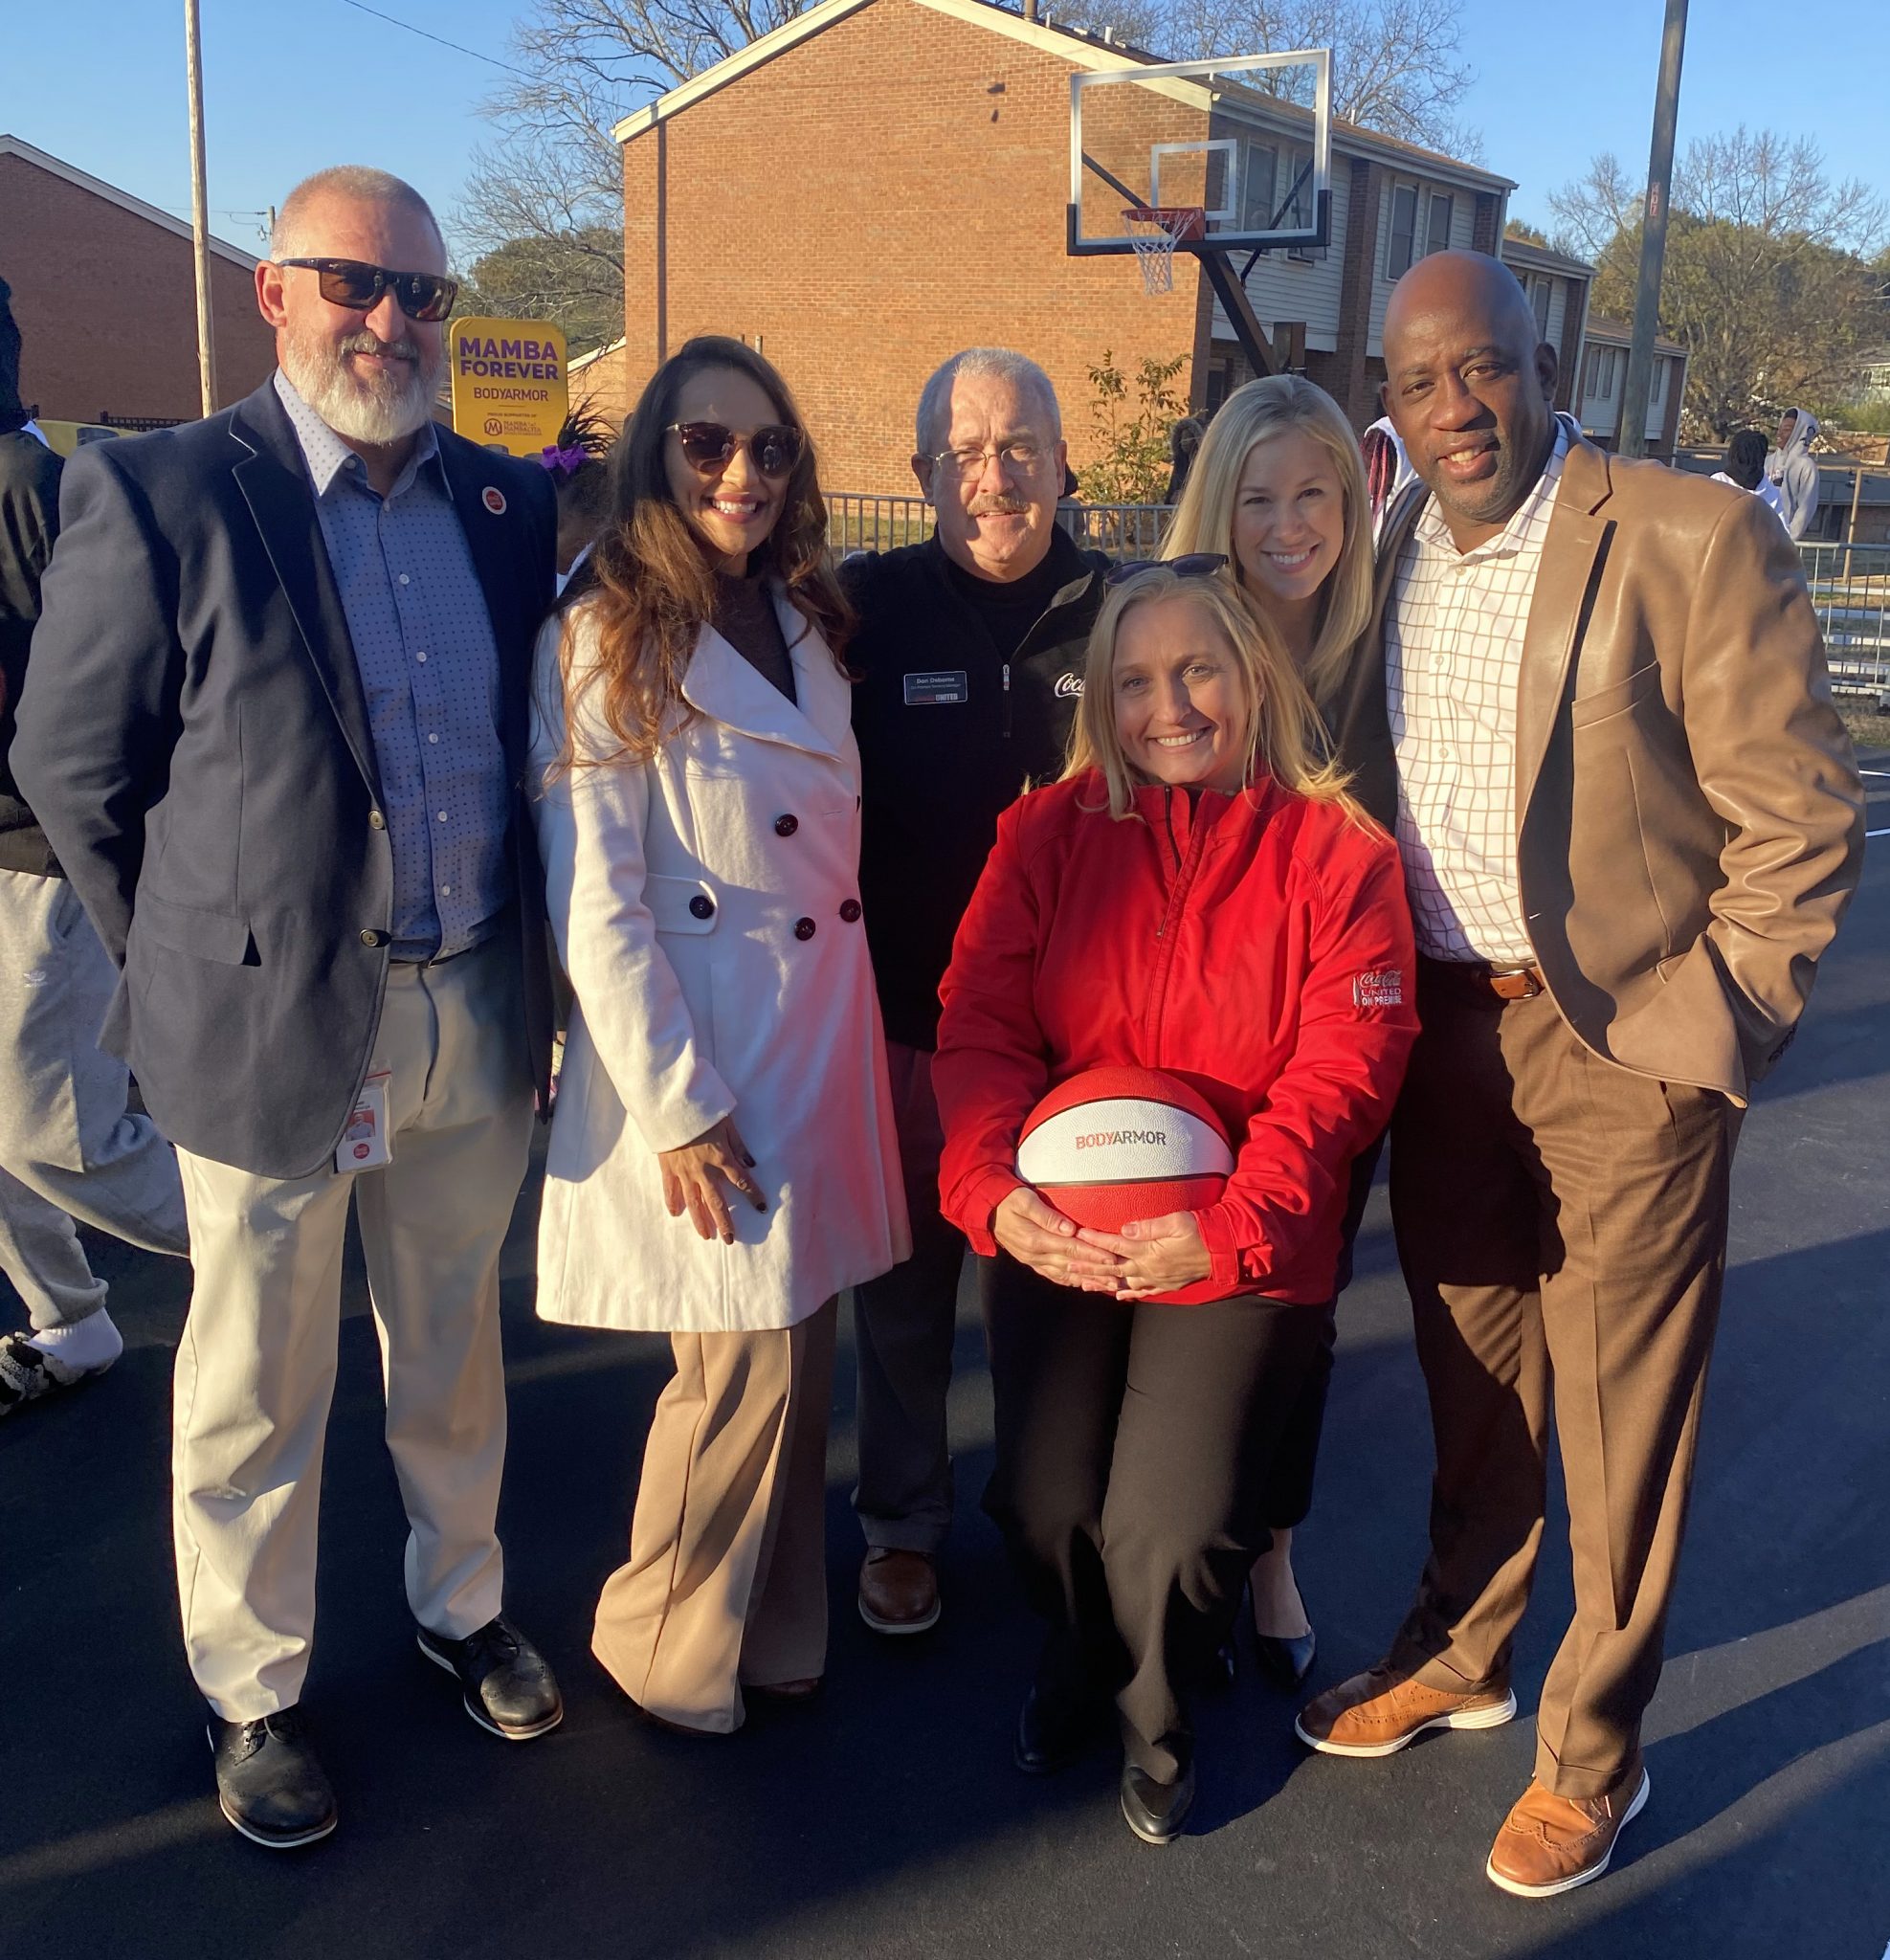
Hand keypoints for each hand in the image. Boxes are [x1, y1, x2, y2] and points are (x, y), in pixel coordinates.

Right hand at [658, 1115, 765, 1242]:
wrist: (670, 1106)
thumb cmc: (702, 1111)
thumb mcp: (727, 1124)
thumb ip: (739, 1145)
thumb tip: (751, 1164)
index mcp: (721, 1158)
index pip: (742, 1181)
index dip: (753, 1195)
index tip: (761, 1208)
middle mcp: (703, 1170)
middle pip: (717, 1201)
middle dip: (725, 1222)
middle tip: (730, 1239)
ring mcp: (684, 1171)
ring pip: (693, 1201)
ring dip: (700, 1220)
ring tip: (706, 1236)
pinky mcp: (668, 1167)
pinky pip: (669, 1189)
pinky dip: (672, 1202)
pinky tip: (675, 1214)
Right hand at [993, 1186, 1125, 1290]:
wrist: (986, 1209)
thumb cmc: (1008, 1199)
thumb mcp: (1025, 1200)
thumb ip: (1046, 1215)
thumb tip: (1068, 1228)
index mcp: (1035, 1239)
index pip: (1071, 1248)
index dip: (1092, 1254)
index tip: (1111, 1257)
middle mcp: (1035, 1254)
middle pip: (1071, 1265)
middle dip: (1096, 1271)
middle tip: (1117, 1277)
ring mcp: (1033, 1260)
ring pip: (1065, 1274)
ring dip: (1087, 1280)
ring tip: (1106, 1285)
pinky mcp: (1032, 1261)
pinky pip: (1053, 1275)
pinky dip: (1070, 1280)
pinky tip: (1083, 1283)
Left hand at [1074, 1211, 1211, 1300]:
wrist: (1224, 1249)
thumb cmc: (1201, 1230)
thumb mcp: (1177, 1221)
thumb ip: (1150, 1226)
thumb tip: (1126, 1228)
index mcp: (1149, 1251)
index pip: (1116, 1244)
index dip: (1096, 1240)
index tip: (1078, 1235)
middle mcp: (1149, 1267)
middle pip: (1112, 1267)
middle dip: (1089, 1265)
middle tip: (1067, 1263)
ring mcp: (1157, 1278)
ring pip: (1123, 1281)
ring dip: (1102, 1282)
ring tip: (1083, 1283)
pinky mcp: (1166, 1283)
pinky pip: (1142, 1290)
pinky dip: (1128, 1292)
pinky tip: (1117, 1294)